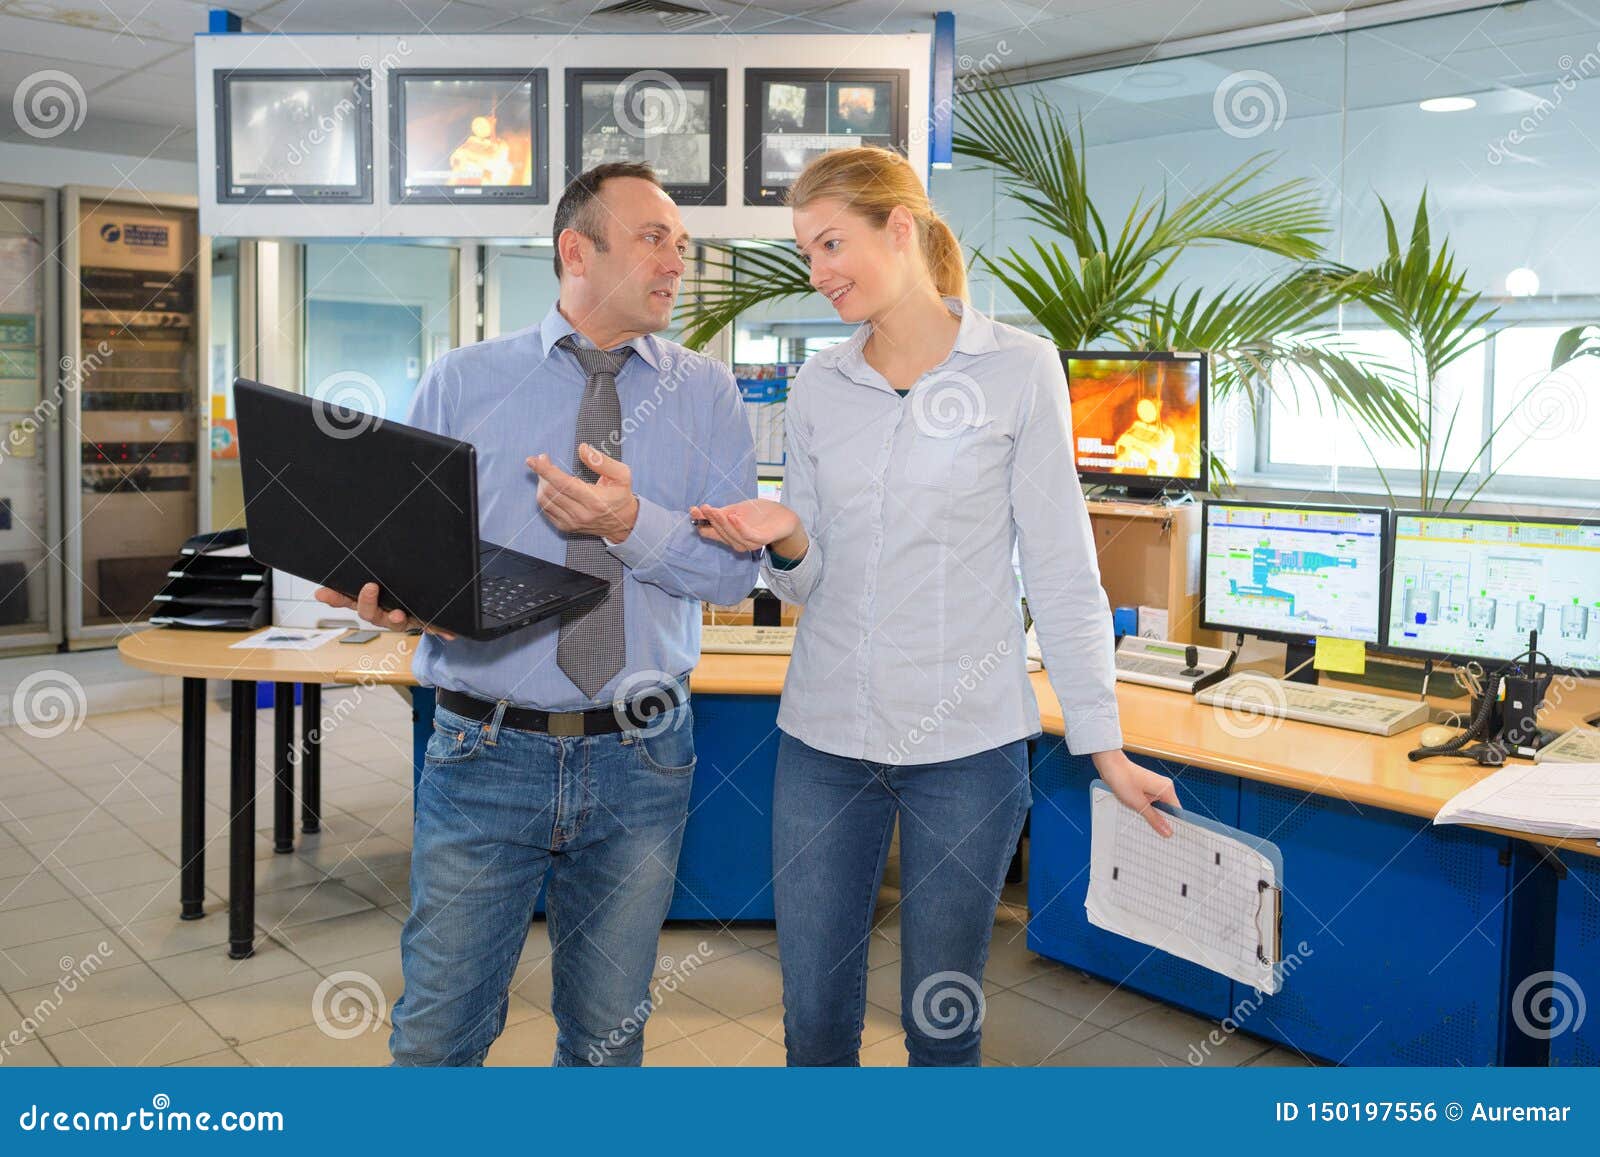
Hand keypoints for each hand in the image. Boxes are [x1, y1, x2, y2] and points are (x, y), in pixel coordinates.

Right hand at [314, 582, 456, 640]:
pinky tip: (448, 633)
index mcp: (373, 601)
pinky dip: (440, 630)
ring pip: (396, 622)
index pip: (348, 600)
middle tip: (370, 587)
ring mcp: (405, 619)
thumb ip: (360, 583)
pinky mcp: (426, 622)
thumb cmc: (402, 590)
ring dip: (396, 619)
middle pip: (370, 614)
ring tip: (399, 614)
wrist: (434, 604)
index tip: (323, 593)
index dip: (335, 598)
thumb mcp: (385, 579)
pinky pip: (432, 627)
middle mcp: (386, 612)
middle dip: (368, 602)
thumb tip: (320, 592)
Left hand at [526, 443, 638, 540]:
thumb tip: (582, 449)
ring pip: (545, 501)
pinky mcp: (566, 527)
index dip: (545, 470)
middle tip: (543, 460)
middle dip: (542, 473)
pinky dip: (543, 496)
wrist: (624, 523)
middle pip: (550, 491)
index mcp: (594, 500)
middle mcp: (581, 514)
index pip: (563, 484)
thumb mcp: (622, 474)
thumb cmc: (621, 496)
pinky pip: (546, 510)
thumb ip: (602, 461)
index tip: (533, 460)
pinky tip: (549, 486)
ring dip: (541, 483)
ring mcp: (572, 522)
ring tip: (547, 473)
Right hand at [688, 498, 803, 555]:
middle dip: (711, 520)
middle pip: (720, 533)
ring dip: (722, 523)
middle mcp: (737, 542)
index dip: (701, 522)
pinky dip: (739, 527)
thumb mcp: (735, 510)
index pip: (711, 532)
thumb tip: (696, 511)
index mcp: (729, 536)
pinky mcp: (762, 539)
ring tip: (713, 510)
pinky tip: (733, 516)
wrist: (783, 517)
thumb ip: (719, 513)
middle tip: (702, 508)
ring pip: (732, 535)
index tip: (693, 510)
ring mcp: (750, 542)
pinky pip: (749, 535)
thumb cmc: (758, 515)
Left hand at [1091, 748, 1179, 836]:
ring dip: (1152, 816)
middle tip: (1157, 838)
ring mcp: (1155, 786)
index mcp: (1167, 789)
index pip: (1177, 812)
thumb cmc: (1123, 779)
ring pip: (1158, 807)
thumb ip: (1154, 819)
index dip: (1174, 825)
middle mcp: (1164, 787)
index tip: (1171, 838)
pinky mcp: (1147, 787)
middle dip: (1162, 822)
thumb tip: (1168, 832)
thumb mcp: (1139, 804)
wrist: (1109, 764)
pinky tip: (1139, 816)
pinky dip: (1146, 810)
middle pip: (1168, 810)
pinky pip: (1150, 802)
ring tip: (1146, 828)